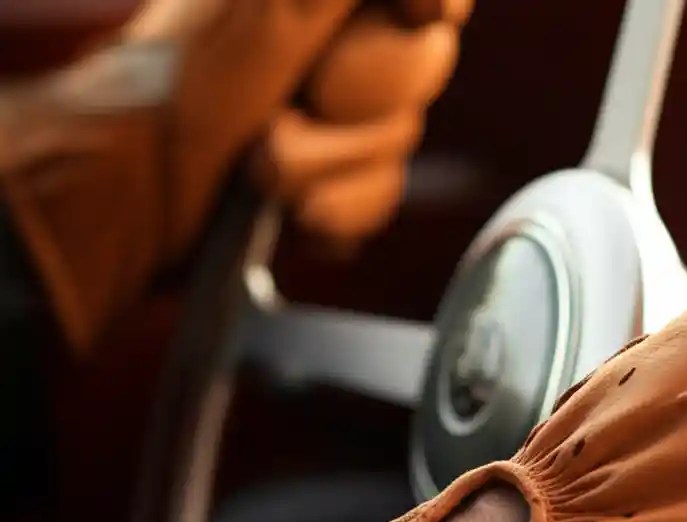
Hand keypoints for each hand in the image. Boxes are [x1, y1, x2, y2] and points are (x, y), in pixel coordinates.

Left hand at [0, 0, 469, 350]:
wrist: (131, 207)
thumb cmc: (175, 95)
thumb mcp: (265, 11)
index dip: (433, 1)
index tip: (417, 15)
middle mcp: (333, 45)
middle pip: (425, 61)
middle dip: (361, 98)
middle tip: (302, 102)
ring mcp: (337, 119)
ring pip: (402, 137)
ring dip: (329, 163)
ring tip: (263, 166)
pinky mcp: (336, 182)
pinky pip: (382, 196)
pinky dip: (336, 210)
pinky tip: (293, 212)